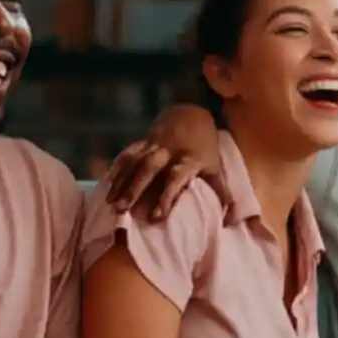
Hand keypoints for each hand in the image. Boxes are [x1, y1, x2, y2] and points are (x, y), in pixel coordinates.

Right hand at [105, 105, 228, 220]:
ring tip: (111, 203)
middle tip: (123, 210)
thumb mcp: (215, 168)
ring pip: (134, 162)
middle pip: (150, 169)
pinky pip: (126, 154)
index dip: (168, 196)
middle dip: (136, 189)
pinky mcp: (142, 141)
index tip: (157, 216)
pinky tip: (106, 184)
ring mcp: (153, 144)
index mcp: (190, 159)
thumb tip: (230, 220)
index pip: (177, 177)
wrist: (190, 116)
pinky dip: (116, 168)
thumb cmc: (204, 149)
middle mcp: (169, 151)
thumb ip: (220, 192)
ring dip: (122, 182)